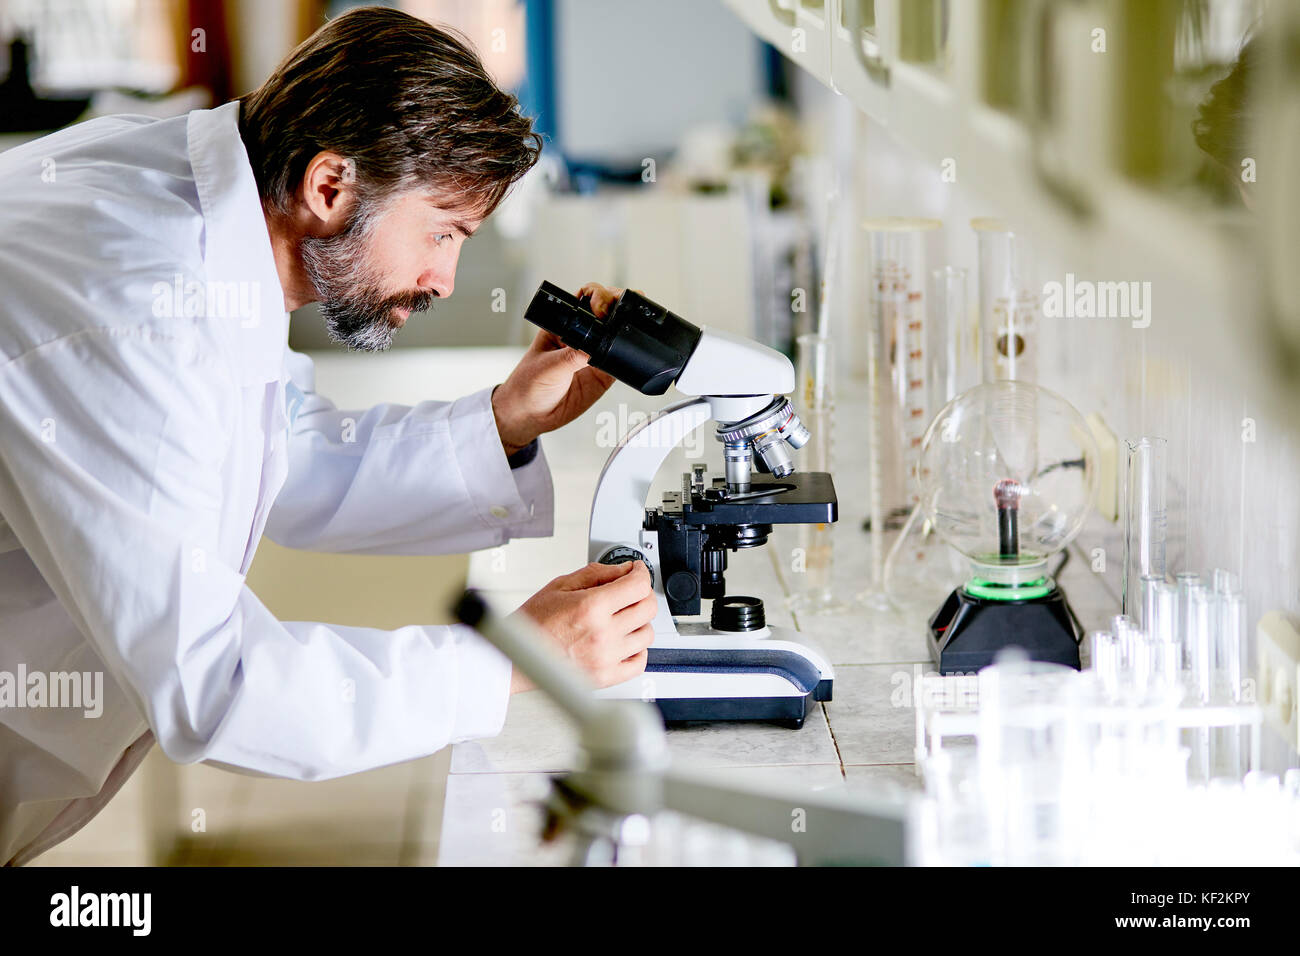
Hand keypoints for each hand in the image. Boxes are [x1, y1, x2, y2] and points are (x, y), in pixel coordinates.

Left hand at [491, 282, 622, 455]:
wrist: (530, 416)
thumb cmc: (527, 386)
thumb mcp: (548, 367)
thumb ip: (572, 357)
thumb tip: (595, 349)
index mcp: (563, 326)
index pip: (584, 300)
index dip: (597, 296)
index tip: (601, 308)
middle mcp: (581, 336)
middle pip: (606, 311)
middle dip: (617, 303)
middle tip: (619, 312)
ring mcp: (594, 354)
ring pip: (617, 333)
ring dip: (627, 326)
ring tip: (632, 323)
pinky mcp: (604, 374)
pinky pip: (621, 361)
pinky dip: (629, 357)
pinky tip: (630, 353)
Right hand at [509, 560, 655, 691]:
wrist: (517, 658)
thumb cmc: (533, 623)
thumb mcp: (560, 586)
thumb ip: (596, 574)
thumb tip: (623, 570)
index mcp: (591, 608)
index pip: (637, 586)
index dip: (641, 572)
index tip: (637, 571)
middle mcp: (602, 634)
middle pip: (647, 608)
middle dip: (642, 593)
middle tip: (631, 591)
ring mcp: (606, 658)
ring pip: (647, 634)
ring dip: (640, 622)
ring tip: (624, 617)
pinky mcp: (606, 677)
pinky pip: (640, 662)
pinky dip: (637, 649)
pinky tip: (624, 640)